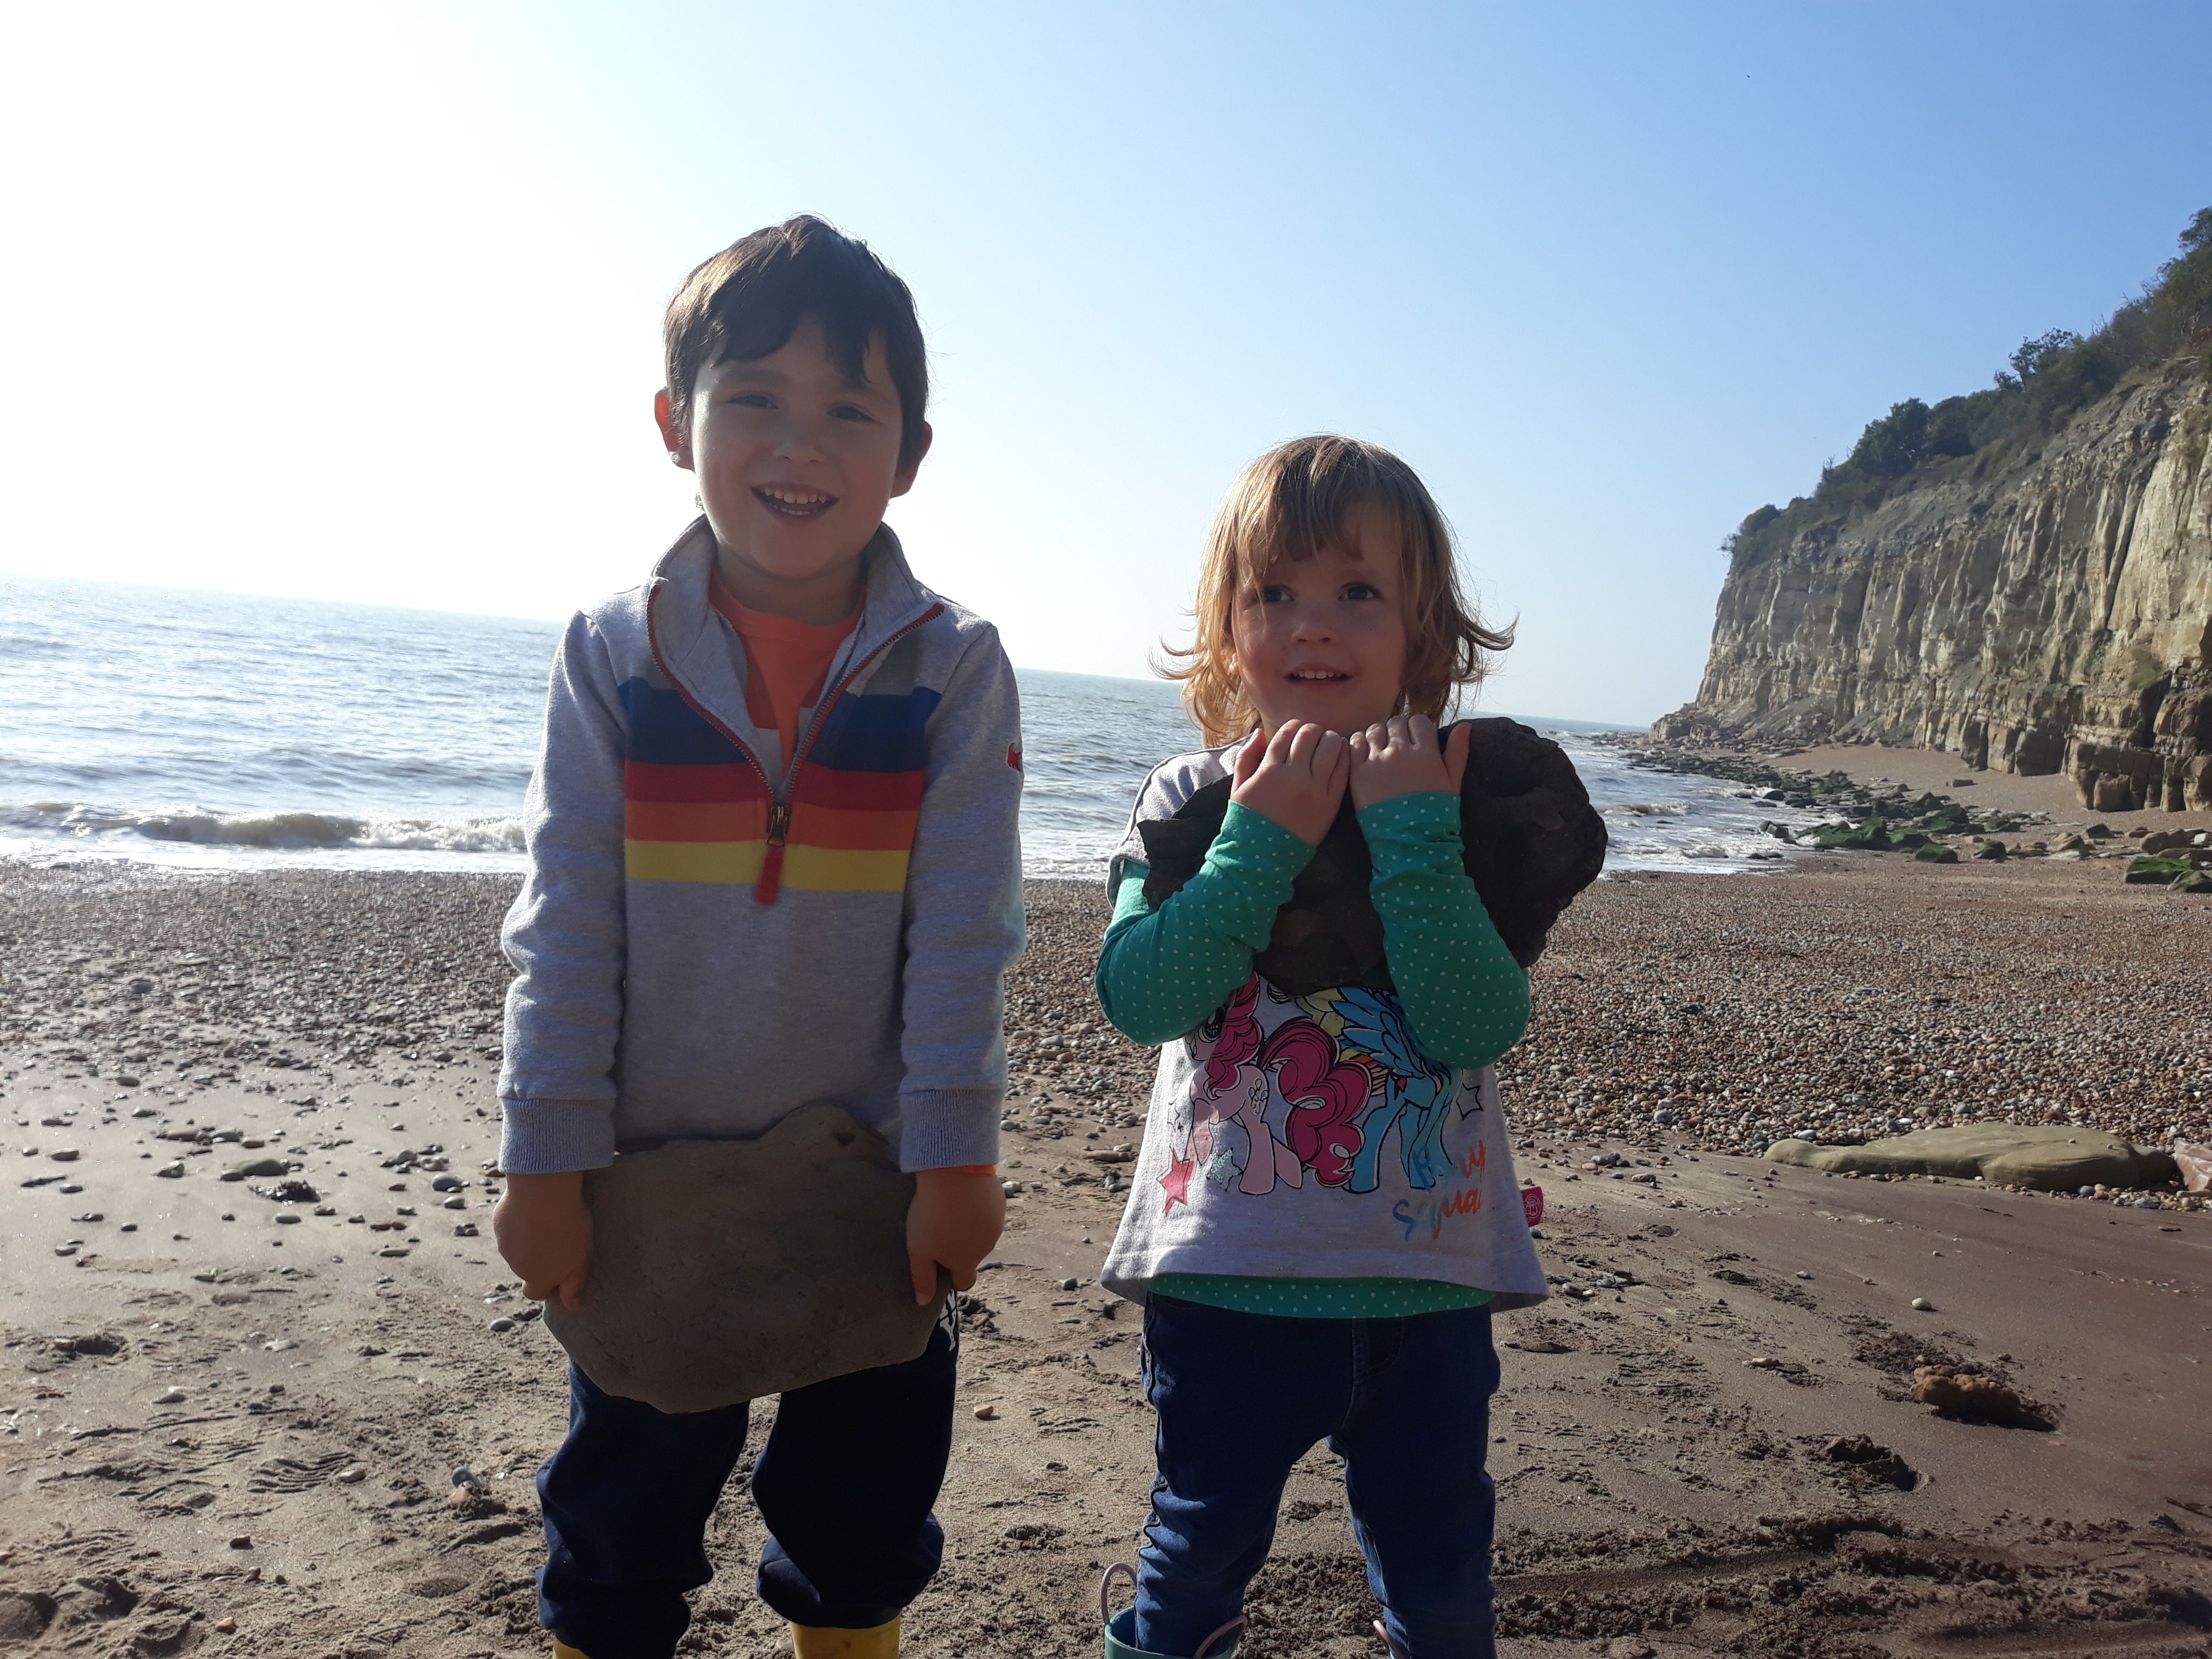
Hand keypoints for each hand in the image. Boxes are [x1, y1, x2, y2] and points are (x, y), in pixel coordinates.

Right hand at [493, 1171, 592, 1310]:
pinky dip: (520, 1221)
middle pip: (527, 1269)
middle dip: (539, 1260)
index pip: (535, 1293)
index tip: (559, 1271)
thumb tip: (573, 1307)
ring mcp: (504, 1243)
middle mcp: (516, 1266)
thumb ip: (574, 1287)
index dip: (546, 1285)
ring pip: (517, 1248)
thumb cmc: (567, 1229)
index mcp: (536, 1278)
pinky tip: (534, 1207)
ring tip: (549, 1220)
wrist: (542, 1193)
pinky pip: (509, 1226)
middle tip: (558, 1239)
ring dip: (529, 1240)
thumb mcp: (580, 1262)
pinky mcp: (499, 1222)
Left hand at [907, 1166, 1005, 1304]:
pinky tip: (961, 1195)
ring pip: (981, 1233)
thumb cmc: (933, 1215)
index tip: (938, 1264)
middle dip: (958, 1248)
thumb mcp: (919, 1250)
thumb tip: (923, 1302)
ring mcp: (996, 1224)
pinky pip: (987, 1211)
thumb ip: (922, 1278)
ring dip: (968, 1228)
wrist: (956, 1173)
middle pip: (972, 1255)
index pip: (965, 1282)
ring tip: (948, 1210)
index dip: (952, 1278)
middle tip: (938, 1230)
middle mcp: (986, 1247)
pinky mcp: (999, 1202)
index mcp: (967, 1262)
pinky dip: (977, 1208)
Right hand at [1229, 721, 1350, 845]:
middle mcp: (1294, 775)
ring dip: (1330, 739)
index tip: (1295, 731)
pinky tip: (1341, 754)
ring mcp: (1315, 789)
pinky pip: (1343, 771)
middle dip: (1312, 730)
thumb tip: (1260, 734)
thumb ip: (1247, 757)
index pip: (1287, 733)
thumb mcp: (1239, 787)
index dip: (1293, 727)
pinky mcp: (1330, 803)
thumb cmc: (1248, 820)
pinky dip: (1344, 756)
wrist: (1262, 856)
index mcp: (1269, 770)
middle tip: (1313, 736)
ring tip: (1328, 743)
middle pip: (1310, 735)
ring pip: (1330, 748)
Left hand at [1348, 715, 1469, 809]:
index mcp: (1425, 753)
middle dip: (1398, 730)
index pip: (1419, 721)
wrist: (1409, 840)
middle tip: (1398, 745)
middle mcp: (1400, 752)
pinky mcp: (1358, 773)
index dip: (1417, 728)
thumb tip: (1464, 726)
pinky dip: (1359, 742)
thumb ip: (1458, 752)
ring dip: (1378, 735)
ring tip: (1381, 748)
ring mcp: (1377, 761)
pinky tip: (1364, 752)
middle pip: (1396, 723)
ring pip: (1374, 729)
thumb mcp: (1452, 783)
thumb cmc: (1435, 814)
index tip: (1416, 740)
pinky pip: (1354, 743)